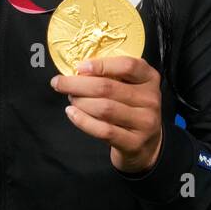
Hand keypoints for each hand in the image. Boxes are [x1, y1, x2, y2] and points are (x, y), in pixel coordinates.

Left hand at [50, 56, 162, 173]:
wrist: (146, 144)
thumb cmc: (131, 108)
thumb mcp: (129, 86)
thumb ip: (111, 75)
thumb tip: (79, 70)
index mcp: (149, 78)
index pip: (128, 66)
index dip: (101, 65)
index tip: (79, 67)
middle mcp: (151, 99)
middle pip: (109, 87)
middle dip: (78, 84)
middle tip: (60, 83)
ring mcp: (145, 122)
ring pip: (104, 108)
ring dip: (80, 102)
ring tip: (70, 98)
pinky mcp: (134, 142)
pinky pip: (104, 130)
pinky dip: (83, 121)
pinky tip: (72, 113)